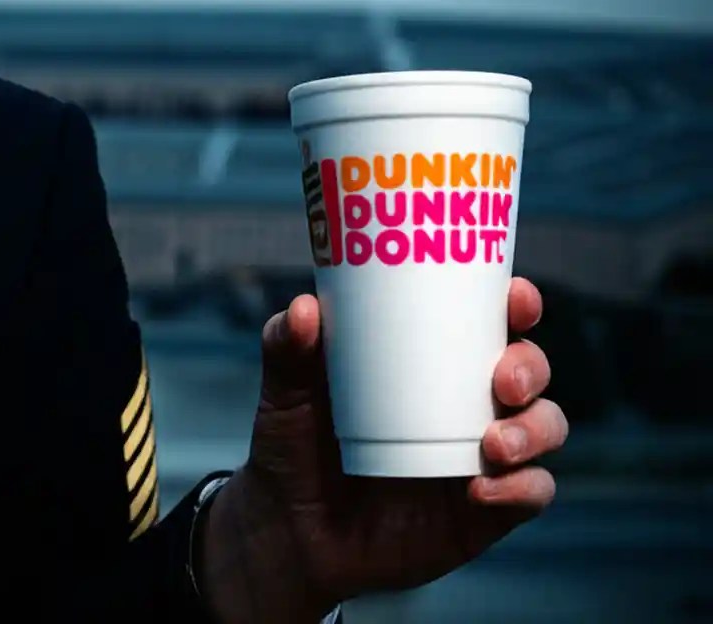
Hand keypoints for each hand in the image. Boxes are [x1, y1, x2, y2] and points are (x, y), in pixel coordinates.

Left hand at [200, 277, 567, 622]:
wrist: (292, 531)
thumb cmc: (294, 447)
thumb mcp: (286, 394)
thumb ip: (286, 349)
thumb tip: (304, 309)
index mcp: (431, 361)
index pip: (488, 321)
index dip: (516, 304)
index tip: (515, 298)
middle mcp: (467, 402)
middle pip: (529, 368)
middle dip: (530, 366)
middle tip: (503, 380)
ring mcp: (483, 456)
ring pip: (544, 426)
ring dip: (535, 428)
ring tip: (494, 444)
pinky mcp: (488, 508)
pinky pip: (532, 492)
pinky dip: (521, 487)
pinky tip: (482, 489)